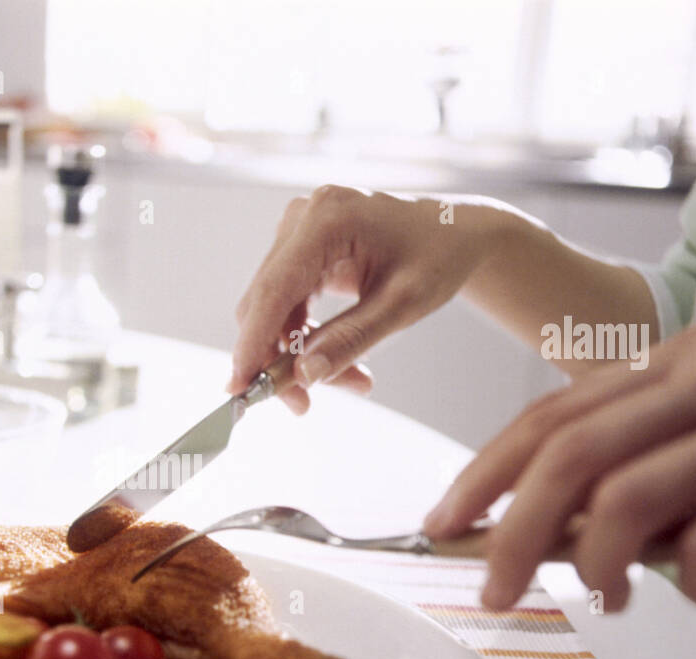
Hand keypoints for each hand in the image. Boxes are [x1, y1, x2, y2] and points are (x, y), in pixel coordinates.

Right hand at [227, 186, 504, 412]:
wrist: (455, 232)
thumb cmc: (439, 257)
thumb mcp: (402, 306)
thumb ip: (350, 340)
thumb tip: (303, 375)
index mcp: (329, 218)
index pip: (274, 290)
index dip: (252, 343)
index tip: (240, 388)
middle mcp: (303, 217)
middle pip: (265, 302)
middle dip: (280, 358)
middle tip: (303, 404)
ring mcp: (297, 231)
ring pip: (272, 309)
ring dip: (297, 352)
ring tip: (350, 381)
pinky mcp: (299, 248)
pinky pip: (286, 303)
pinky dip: (305, 337)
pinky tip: (336, 360)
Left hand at [423, 325, 695, 610]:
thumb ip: (628, 473)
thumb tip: (530, 535)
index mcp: (679, 360)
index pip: (553, 415)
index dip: (485, 471)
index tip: (443, 521)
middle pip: (572, 454)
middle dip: (513, 531)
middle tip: (493, 589)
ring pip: (629, 495)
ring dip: (595, 562)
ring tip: (604, 598)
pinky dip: (692, 580)